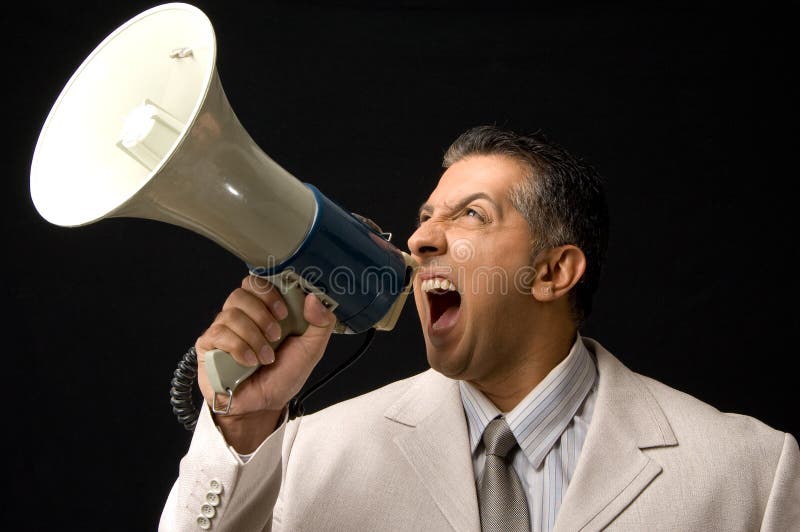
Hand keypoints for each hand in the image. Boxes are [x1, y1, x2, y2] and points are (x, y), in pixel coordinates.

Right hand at [195, 274, 335, 450]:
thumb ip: (321, 323)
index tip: (284, 313)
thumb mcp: (312, 349)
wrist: (264, 406)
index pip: (258, 282)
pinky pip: (218, 334)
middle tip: (276, 335)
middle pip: (241, 293)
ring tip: (266, 357)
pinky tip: (250, 362)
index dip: (269, 292)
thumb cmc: (283, 375)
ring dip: (254, 336)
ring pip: (231, 314)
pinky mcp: (208, 346)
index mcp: (264, 310)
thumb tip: (314, 298)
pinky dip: (239, 348)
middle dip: (262, 313)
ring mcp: (223, 330)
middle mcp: (241, 316)